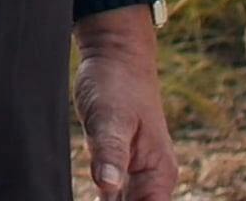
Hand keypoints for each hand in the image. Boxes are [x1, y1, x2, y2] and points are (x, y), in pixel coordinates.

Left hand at [72, 10, 177, 198]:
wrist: (114, 58)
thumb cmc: (116, 83)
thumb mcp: (110, 116)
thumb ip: (110, 151)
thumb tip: (108, 186)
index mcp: (159, 173)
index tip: (106, 199)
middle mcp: (151, 180)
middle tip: (95, 192)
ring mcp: (134, 175)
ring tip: (90, 195)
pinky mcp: (116, 167)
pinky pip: (111, 197)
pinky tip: (85, 198)